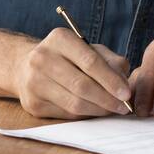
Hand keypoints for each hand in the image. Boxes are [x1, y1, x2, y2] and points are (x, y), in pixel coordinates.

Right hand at [14, 28, 132, 119]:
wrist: (26, 67)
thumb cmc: (68, 57)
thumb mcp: (90, 49)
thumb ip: (111, 62)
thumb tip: (124, 84)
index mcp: (60, 39)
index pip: (90, 62)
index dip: (111, 80)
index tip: (127, 94)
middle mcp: (42, 58)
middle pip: (82, 85)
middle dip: (107, 99)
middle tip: (124, 107)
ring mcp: (34, 82)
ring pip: (74, 104)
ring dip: (98, 110)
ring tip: (112, 110)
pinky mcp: (32, 104)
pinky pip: (66, 115)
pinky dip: (85, 115)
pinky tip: (94, 111)